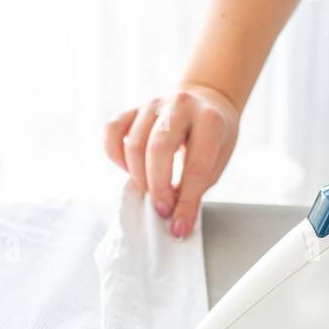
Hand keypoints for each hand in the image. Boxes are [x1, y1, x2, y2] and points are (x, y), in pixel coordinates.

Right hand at [105, 84, 239, 238]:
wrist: (205, 101)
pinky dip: (116, 157)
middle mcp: (180, 105)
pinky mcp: (133, 109)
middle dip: (158, 187)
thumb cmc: (212, 139)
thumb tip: (173, 219)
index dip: (186, 201)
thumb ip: (194, 187)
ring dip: (138, 177)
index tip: (179, 226)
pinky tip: (129, 170)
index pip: (196, 166)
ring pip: (133, 144)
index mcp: (210, 120)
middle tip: (161, 211)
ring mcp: (154, 104)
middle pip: (158, 149)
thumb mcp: (216, 162)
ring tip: (149, 193)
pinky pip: (112, 132)